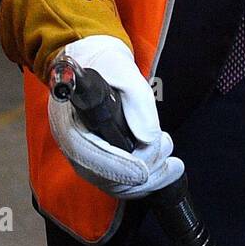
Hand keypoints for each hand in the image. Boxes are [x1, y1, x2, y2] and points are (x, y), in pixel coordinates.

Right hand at [47, 35, 184, 199]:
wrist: (92, 61)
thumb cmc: (104, 63)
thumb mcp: (123, 71)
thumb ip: (137, 103)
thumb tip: (148, 139)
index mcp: (71, 122)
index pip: (93, 158)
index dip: (121, 169)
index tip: (147, 170)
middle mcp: (72, 144)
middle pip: (106, 178)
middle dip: (144, 175)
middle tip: (172, 164)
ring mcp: (83, 154)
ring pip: (114, 184)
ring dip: (148, 179)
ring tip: (173, 165)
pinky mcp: (96, 157)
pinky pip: (117, 179)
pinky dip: (142, 179)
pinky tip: (162, 168)